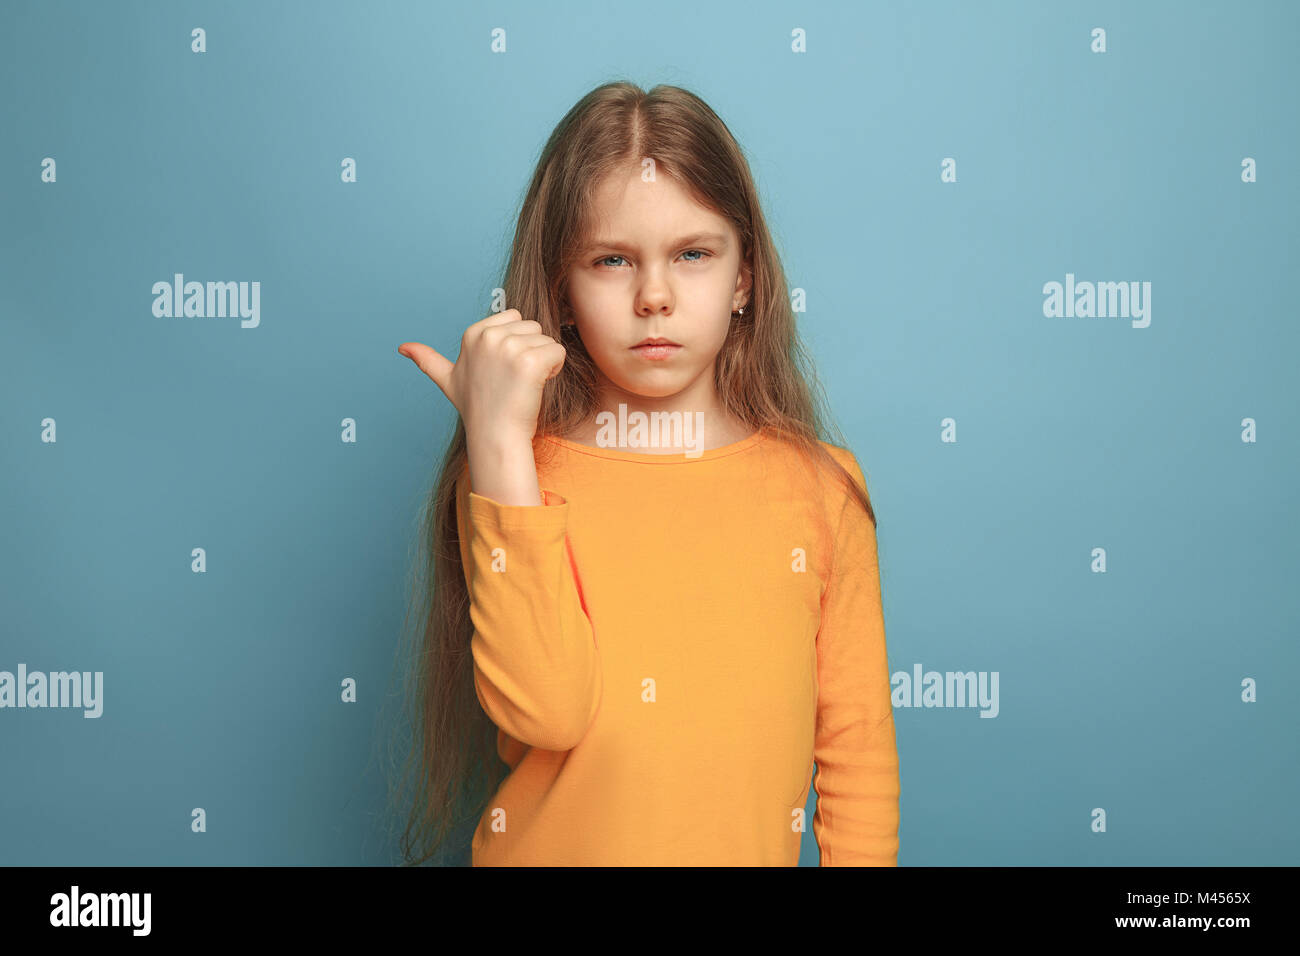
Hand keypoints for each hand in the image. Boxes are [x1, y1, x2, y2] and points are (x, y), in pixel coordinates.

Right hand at [398, 309, 566, 446]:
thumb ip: (428, 360)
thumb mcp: (448, 380)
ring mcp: (509, 347)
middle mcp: (489, 336)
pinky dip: (555, 370)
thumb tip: (402, 347)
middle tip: (515, 380)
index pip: (515, 318)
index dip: (515, 344)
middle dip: (531, 351)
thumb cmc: (477, 408)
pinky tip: (537, 387)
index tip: (502, 370)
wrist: (495, 435)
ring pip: (547, 340)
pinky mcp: (530, 360)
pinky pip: (558, 352)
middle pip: (533, 327)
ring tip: (524, 385)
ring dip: (544, 363)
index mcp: (473, 333)